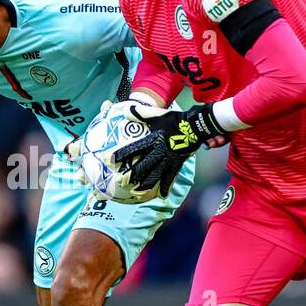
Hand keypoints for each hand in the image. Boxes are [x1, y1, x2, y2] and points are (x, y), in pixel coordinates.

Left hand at [113, 103, 227, 196]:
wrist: (194, 126)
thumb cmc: (174, 120)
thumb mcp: (156, 114)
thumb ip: (140, 113)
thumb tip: (125, 110)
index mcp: (151, 140)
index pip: (133, 148)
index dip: (122, 154)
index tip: (111, 160)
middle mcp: (158, 152)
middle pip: (142, 166)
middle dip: (131, 175)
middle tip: (120, 182)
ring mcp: (168, 160)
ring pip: (154, 175)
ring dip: (145, 185)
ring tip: (137, 192)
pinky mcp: (176, 164)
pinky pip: (170, 178)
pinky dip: (166, 187)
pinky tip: (162, 195)